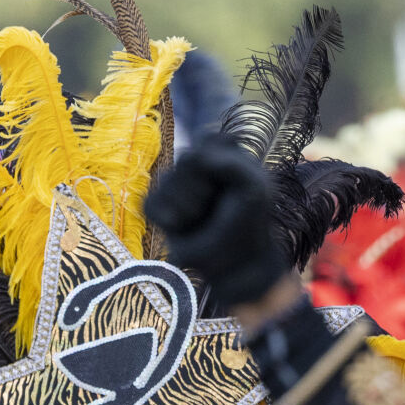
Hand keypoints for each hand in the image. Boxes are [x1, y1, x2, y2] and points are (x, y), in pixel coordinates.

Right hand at [145, 137, 293, 314]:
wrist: (238, 264)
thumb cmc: (249, 223)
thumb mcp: (253, 187)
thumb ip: (231, 163)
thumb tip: (195, 156)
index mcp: (220, 156)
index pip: (210, 139)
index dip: (221, 162)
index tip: (235, 180)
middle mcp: (195, 169)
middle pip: (187, 159)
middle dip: (205, 185)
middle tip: (218, 203)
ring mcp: (175, 188)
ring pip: (167, 180)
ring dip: (189, 204)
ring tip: (202, 217)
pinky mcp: (159, 211)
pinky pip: (150, 203)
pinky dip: (166, 216)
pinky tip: (180, 225)